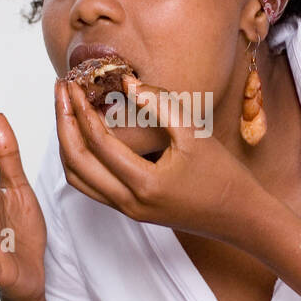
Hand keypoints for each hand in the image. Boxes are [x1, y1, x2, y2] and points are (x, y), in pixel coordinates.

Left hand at [54, 75, 257, 242]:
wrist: (240, 217)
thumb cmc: (223, 175)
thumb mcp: (195, 133)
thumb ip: (159, 105)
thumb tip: (125, 82)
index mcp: (145, 184)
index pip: (98, 143)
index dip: (80, 109)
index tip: (72, 82)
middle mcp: (129, 202)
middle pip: (76, 163)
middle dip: (63, 123)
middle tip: (60, 91)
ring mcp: (128, 210)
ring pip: (78, 179)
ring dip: (67, 143)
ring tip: (66, 109)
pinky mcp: (131, 211)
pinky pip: (91, 187)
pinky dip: (80, 160)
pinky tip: (84, 135)